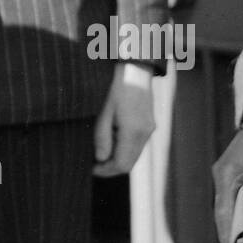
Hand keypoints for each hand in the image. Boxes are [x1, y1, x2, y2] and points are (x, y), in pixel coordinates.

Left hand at [92, 62, 154, 176]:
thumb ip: (102, 137)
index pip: (122, 164)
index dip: (106, 170)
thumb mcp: (104, 112)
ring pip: (134, 156)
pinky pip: (137, 146)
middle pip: (129, 164)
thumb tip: (100, 159)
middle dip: (111, 167)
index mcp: (133, 131)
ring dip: (118, 157)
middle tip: (95, 164)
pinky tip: (113, 138)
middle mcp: (145, 134)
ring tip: (101, 148)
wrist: (135, 72)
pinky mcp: (149, 126)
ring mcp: (149, 130)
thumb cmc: (116, 89)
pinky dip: (124, 148)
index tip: (92, 168)